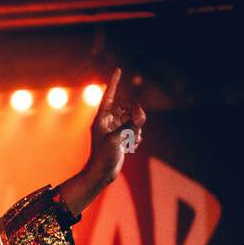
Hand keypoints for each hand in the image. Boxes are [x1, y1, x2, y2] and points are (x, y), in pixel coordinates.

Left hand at [86, 68, 146, 183]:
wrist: (102, 174)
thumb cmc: (103, 157)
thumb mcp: (117, 139)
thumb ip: (131, 125)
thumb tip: (142, 115)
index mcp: (101, 119)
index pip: (110, 96)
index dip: (114, 83)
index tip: (118, 70)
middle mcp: (108, 122)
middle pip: (127, 107)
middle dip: (135, 114)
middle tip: (139, 122)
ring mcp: (115, 129)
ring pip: (133, 119)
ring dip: (137, 128)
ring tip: (131, 141)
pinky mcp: (122, 138)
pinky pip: (135, 130)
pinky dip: (136, 137)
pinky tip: (131, 147)